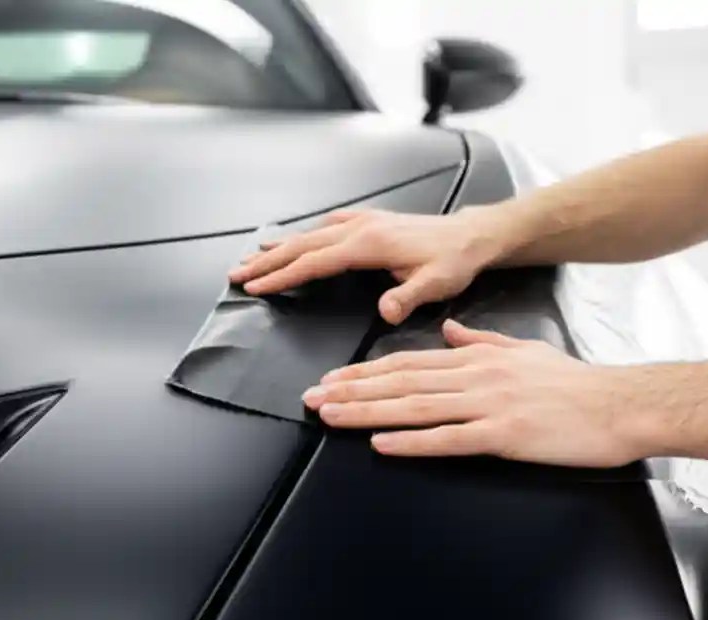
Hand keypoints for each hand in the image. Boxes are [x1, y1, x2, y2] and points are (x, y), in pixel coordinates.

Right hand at [228, 207, 514, 324]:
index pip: (314, 262)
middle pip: (302, 245)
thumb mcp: (436, 283)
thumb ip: (408, 298)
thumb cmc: (453, 261)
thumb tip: (385, 312)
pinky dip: (301, 235)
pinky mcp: (368, 221)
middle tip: (237, 275)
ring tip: (251, 258)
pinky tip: (292, 240)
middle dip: (267, 262)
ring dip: (279, 247)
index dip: (282, 276)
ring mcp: (362, 221)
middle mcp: (359, 227)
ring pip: (309, 234)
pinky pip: (324, 227)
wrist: (470, 236)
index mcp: (367, 243)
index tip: (256, 287)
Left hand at [301, 320, 662, 466]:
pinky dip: (412, 442)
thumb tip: (449, 330)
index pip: (408, 363)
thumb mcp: (524, 350)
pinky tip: (382, 444)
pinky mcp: (504, 436)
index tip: (333, 378)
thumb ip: (481, 340)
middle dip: (352, 390)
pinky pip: (448, 440)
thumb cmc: (575, 384)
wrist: (618, 404)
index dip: (365, 371)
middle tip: (313, 397)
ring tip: (331, 416)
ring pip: (415, 407)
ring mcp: (488, 405)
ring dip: (367, 412)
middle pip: (401, 382)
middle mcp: (476, 377)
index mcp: (477, 357)